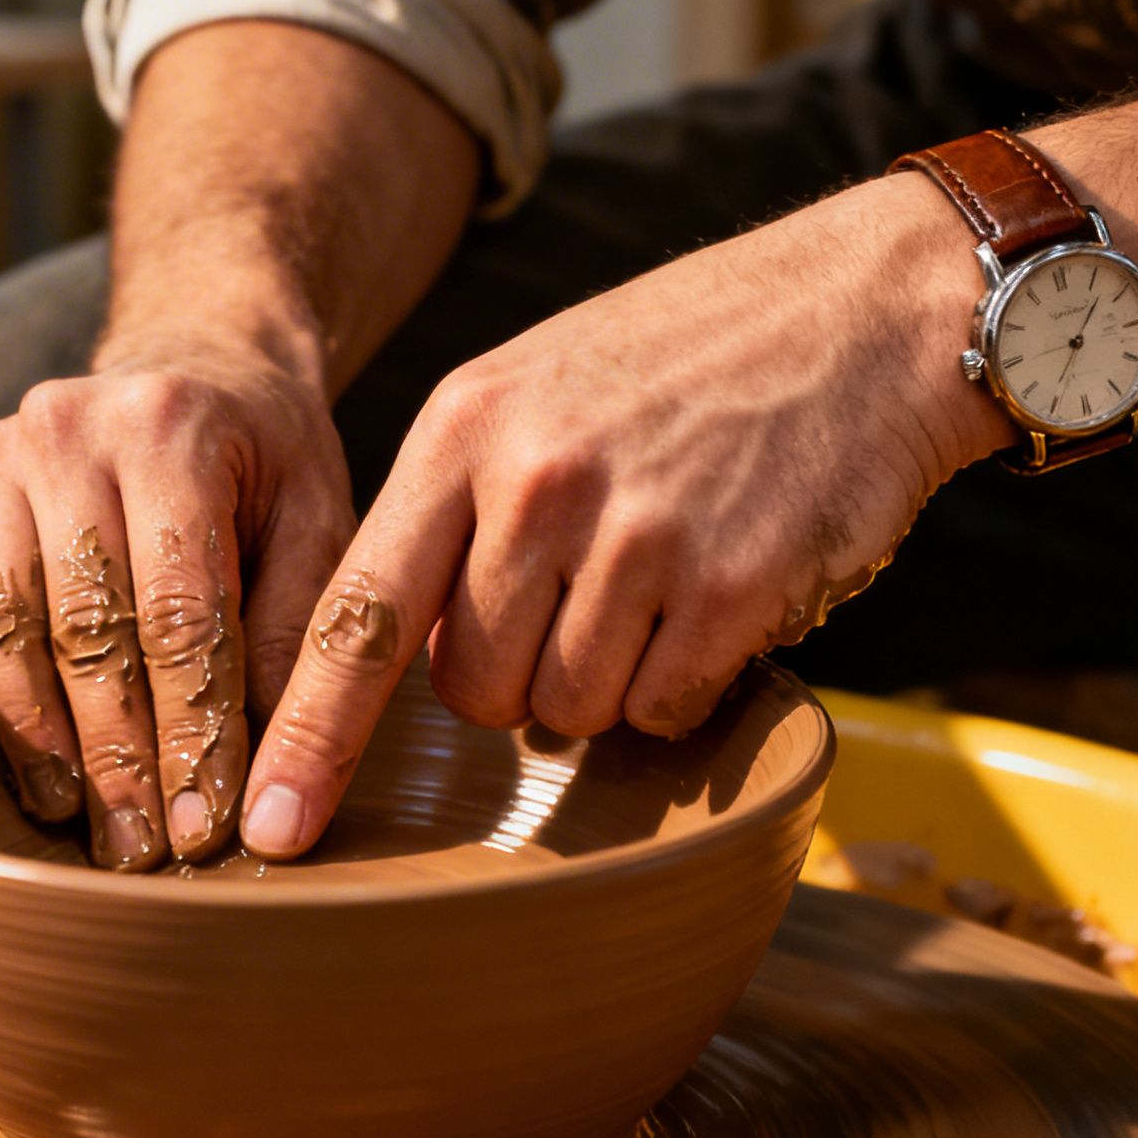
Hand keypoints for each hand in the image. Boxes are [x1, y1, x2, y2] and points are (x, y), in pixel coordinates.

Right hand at [0, 345, 354, 1073]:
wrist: (193, 365)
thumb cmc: (267, 464)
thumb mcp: (322, 521)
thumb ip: (301, 634)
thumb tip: (271, 786)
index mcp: (167, 429)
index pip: (175, 609)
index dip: (190, 729)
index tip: (205, 829)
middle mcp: (57, 433)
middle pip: (77, 628)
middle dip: (111, 758)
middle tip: (137, 859)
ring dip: (21, 745)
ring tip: (55, 835)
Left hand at [236, 174, 1014, 858]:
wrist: (868, 310)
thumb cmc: (688, 360)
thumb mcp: (534, 387)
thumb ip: (454, 510)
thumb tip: (401, 659)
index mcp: (464, 428)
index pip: (354, 614)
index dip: (307, 734)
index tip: (268, 826)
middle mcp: (537, 482)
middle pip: (469, 691)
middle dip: (514, 681)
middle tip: (581, 603)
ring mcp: (636, 536)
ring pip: (565, 710)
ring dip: (606, 681)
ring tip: (658, 580)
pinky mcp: (730, 588)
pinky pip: (660, 709)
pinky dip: (681, 685)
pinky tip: (713, 599)